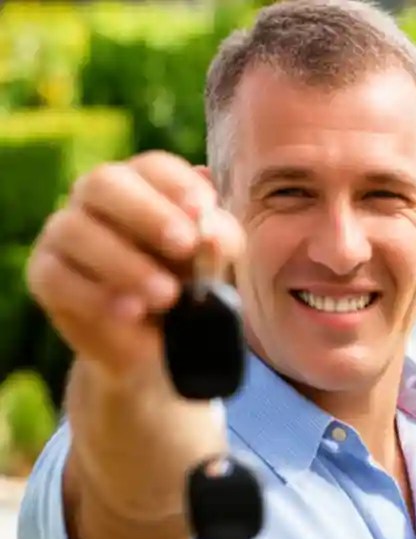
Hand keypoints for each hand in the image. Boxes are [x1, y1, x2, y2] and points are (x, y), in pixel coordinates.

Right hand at [25, 151, 243, 389]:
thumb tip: (211, 234)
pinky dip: (96, 295)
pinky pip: (57, 276)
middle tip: (184, 245)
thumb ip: (218, 243)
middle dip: (148, 213)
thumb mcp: (215, 264)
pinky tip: (130, 311)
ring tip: (167, 295)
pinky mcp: (45, 274)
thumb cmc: (191, 287)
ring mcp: (64, 232)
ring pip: (76, 230)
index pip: (154, 167)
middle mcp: (97, 198)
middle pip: (105, 183)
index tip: (204, 209)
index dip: (178, 184)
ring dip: (125, 263)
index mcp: (144, 183)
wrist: (159, 342)